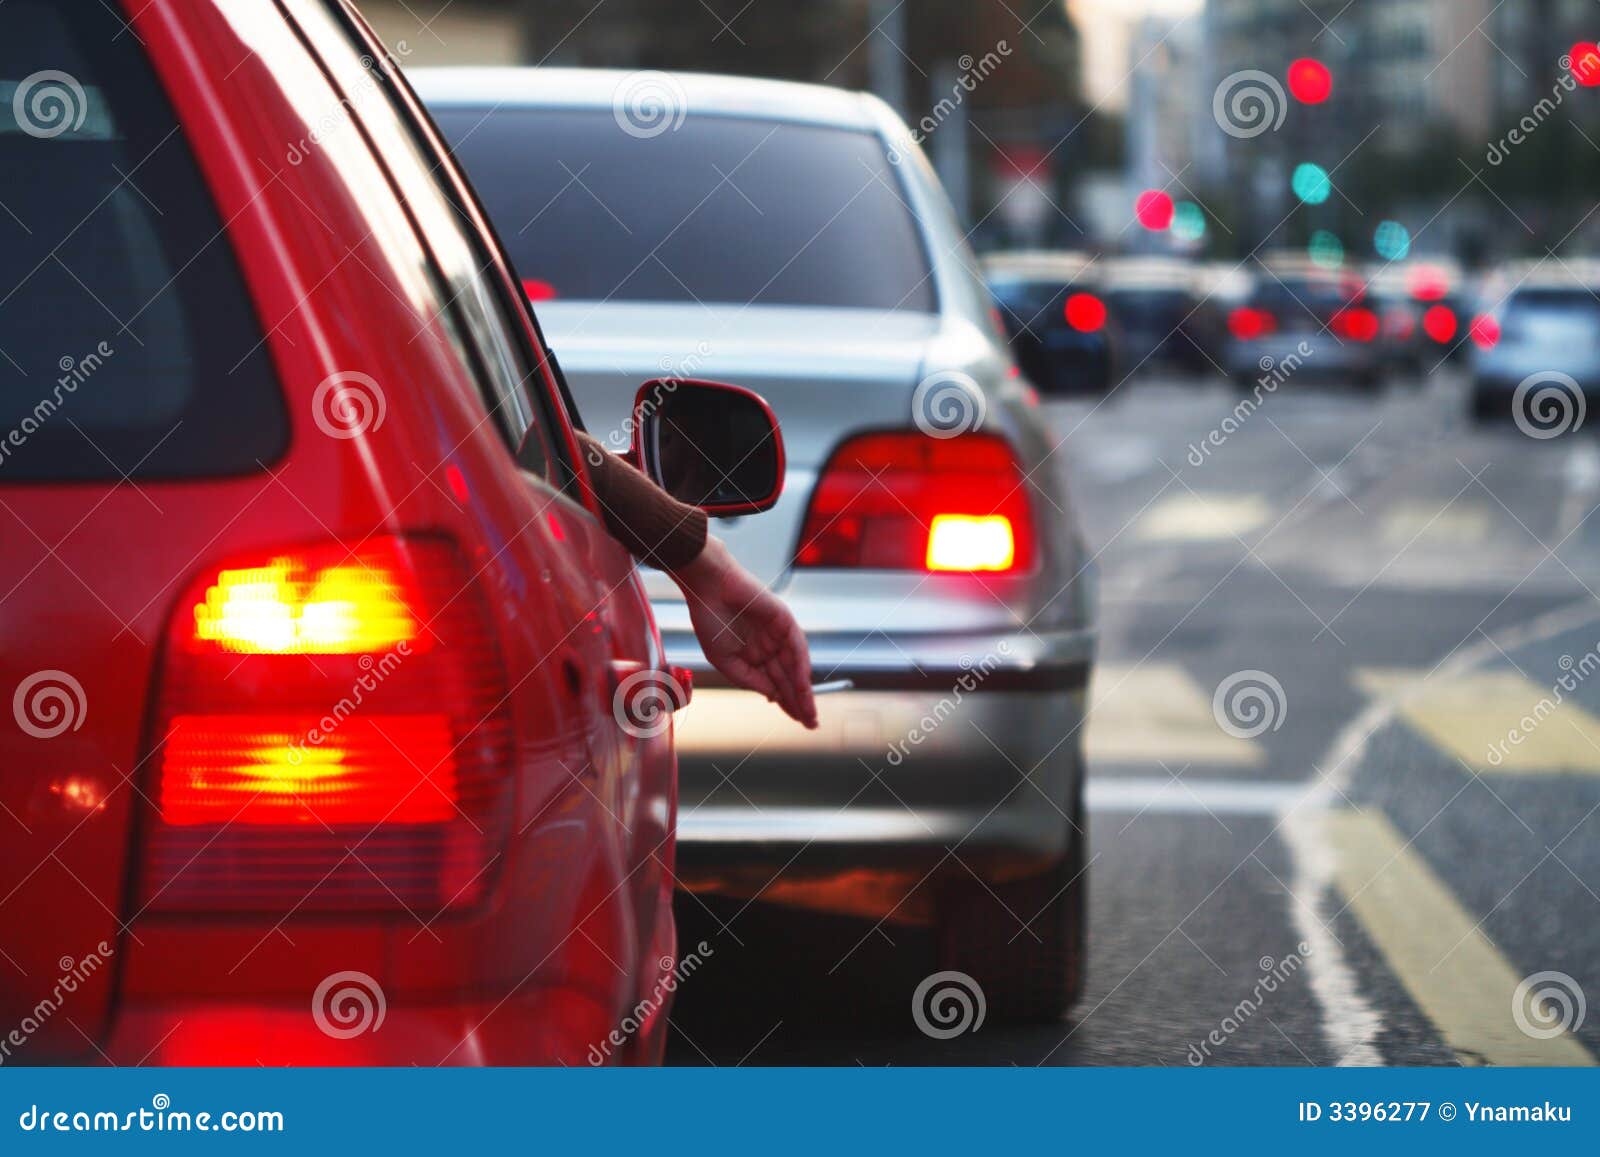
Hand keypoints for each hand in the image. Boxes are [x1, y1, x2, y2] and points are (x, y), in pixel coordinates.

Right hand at [669, 537, 817, 728]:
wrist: (708, 588)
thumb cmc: (710, 620)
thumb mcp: (724, 661)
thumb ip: (749, 680)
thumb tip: (772, 696)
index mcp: (754, 657)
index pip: (776, 684)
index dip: (786, 703)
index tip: (798, 721)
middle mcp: (769, 647)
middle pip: (789, 679)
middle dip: (800, 702)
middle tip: (811, 724)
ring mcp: (778, 634)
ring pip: (796, 667)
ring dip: (803, 690)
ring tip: (809, 712)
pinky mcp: (784, 620)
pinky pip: (797, 646)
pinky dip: (801, 666)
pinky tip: (804, 685)